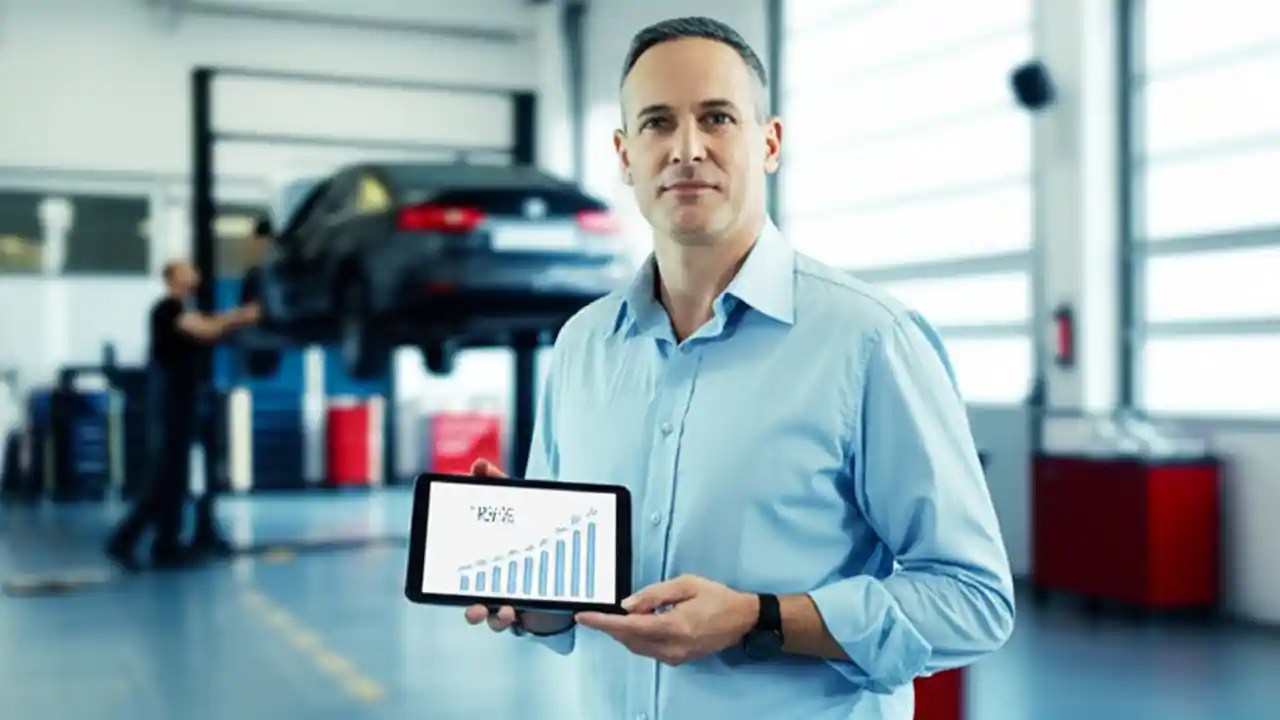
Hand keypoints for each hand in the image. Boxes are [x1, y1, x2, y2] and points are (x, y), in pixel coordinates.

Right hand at [461, 458, 568, 634]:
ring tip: (505, 612)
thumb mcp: (520, 506)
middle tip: (473, 608)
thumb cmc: (536, 532)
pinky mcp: (529, 612)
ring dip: (494, 619)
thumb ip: (499, 485)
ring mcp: (510, 601)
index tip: (448, 571)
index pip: (466, 568)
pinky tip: (519, 612)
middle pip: (474, 602)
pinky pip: (515, 621)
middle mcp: (495, 586)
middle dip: (472, 609)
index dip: (454, 572)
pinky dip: (513, 619)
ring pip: (494, 618)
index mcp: (489, 563)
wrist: (572, 558)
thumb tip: (477, 464)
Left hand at [575, 574, 758, 665]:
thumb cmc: (717, 598)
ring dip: (625, 632)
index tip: (584, 617)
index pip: (628, 626)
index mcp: (674, 626)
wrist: (742, 620)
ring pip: (636, 647)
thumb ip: (655, 594)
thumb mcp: (686, 584)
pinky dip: (638, 637)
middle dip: (613, 625)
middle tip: (606, 609)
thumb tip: (627, 605)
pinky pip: (648, 650)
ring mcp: (675, 657)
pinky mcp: (677, 659)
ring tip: (629, 613)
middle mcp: (672, 647)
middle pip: (628, 639)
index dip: (603, 622)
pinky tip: (643, 623)